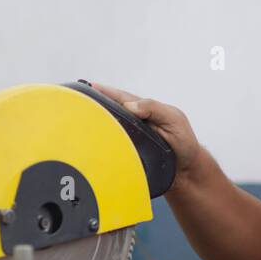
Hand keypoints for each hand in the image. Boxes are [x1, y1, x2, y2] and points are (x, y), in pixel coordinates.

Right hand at [88, 82, 203, 191]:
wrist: (186, 171)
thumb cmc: (183, 143)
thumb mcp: (174, 120)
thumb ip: (155, 109)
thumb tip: (130, 105)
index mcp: (143, 108)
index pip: (119, 96)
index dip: (103, 91)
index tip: (87, 87)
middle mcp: (133, 121)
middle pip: (108, 111)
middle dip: (92, 106)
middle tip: (75, 103)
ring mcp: (128, 137)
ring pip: (107, 128)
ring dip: (94, 125)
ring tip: (77, 121)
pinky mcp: (126, 152)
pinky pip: (110, 146)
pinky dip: (101, 144)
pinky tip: (90, 145)